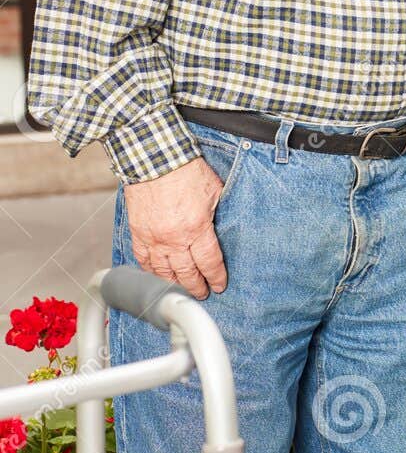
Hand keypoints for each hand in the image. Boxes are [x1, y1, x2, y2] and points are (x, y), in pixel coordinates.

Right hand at [124, 157, 227, 298]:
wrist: (155, 158)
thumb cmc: (186, 170)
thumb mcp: (215, 192)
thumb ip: (217, 214)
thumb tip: (222, 227)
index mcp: (197, 229)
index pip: (209, 263)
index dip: (216, 277)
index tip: (219, 285)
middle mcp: (174, 239)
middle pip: (187, 273)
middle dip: (197, 286)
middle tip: (202, 293)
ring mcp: (153, 238)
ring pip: (163, 272)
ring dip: (173, 284)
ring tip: (181, 291)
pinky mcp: (138, 233)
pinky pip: (143, 260)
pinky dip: (151, 271)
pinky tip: (157, 276)